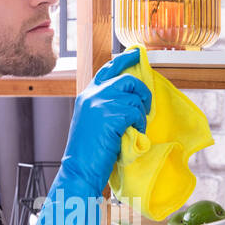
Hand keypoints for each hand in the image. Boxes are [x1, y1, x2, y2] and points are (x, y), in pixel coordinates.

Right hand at [28, 48, 151, 224]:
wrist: (79, 170)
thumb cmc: (88, 153)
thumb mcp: (93, 122)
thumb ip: (104, 107)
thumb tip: (129, 98)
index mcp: (86, 96)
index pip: (107, 70)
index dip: (124, 60)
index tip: (136, 55)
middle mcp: (92, 95)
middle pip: (127, 80)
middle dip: (142, 93)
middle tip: (145, 108)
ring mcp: (101, 104)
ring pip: (134, 98)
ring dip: (141, 114)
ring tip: (134, 129)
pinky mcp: (111, 115)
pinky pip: (136, 112)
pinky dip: (139, 124)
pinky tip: (133, 134)